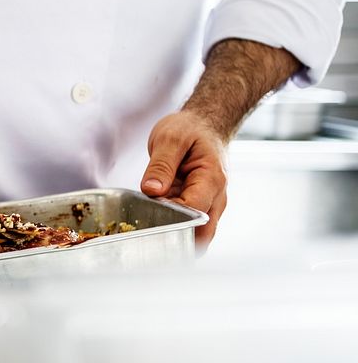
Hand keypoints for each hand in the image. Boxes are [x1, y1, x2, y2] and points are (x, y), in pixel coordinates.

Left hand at [140, 110, 228, 247]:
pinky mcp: (198, 207)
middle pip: (199, 233)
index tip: (149, 213)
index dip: (170, 217)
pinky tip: (153, 219)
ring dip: (172, 233)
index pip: (193, 211)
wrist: (204, 126)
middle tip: (147, 230)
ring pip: (194, 234)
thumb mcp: (170, 139)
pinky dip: (171, 226)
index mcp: (211, 180)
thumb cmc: (191, 129)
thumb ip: (161, 165)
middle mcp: (216, 197)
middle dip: (174, 237)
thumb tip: (152, 190)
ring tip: (148, 223)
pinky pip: (187, 225)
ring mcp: (209, 205)